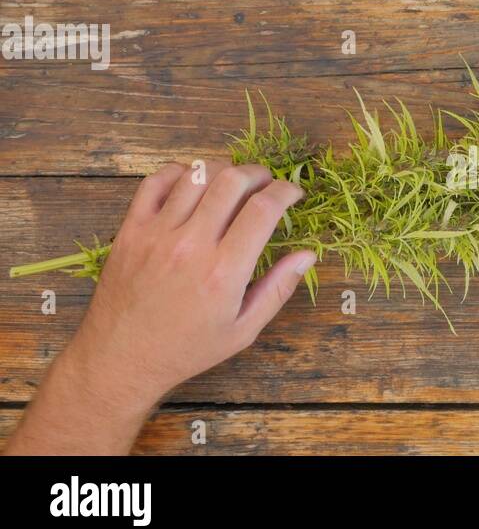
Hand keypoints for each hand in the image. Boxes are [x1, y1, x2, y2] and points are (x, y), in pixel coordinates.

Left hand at [4, 161, 315, 453]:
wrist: (122, 358)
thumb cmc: (187, 349)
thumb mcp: (243, 330)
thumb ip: (278, 289)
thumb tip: (307, 255)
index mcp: (224, 271)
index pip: (263, 209)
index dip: (285, 191)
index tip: (293, 193)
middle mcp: (191, 245)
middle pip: (232, 181)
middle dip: (258, 174)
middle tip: (266, 183)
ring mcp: (157, 234)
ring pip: (196, 175)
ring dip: (222, 170)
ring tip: (232, 183)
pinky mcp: (131, 230)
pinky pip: (156, 183)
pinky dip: (180, 173)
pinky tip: (193, 183)